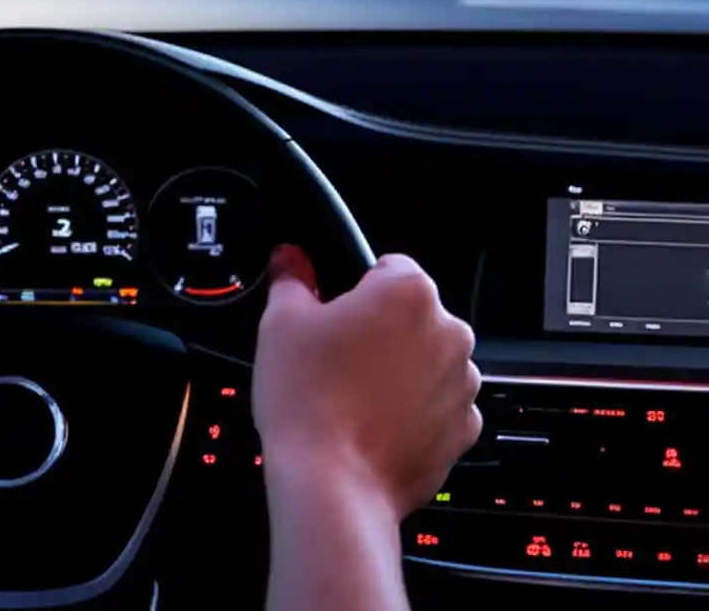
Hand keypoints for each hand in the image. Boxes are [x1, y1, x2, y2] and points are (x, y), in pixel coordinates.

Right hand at [252, 246, 480, 519]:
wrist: (331, 484)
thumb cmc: (307, 401)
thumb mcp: (280, 324)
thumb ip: (291, 279)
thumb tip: (291, 259)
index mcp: (409, 292)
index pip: (386, 266)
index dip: (352, 289)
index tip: (331, 315)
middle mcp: (449, 332)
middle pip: (410, 316)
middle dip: (378, 332)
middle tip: (334, 360)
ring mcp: (462, 384)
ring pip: (425, 361)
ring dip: (397, 371)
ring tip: (350, 397)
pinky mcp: (462, 429)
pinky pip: (436, 406)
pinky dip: (411, 411)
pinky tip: (372, 424)